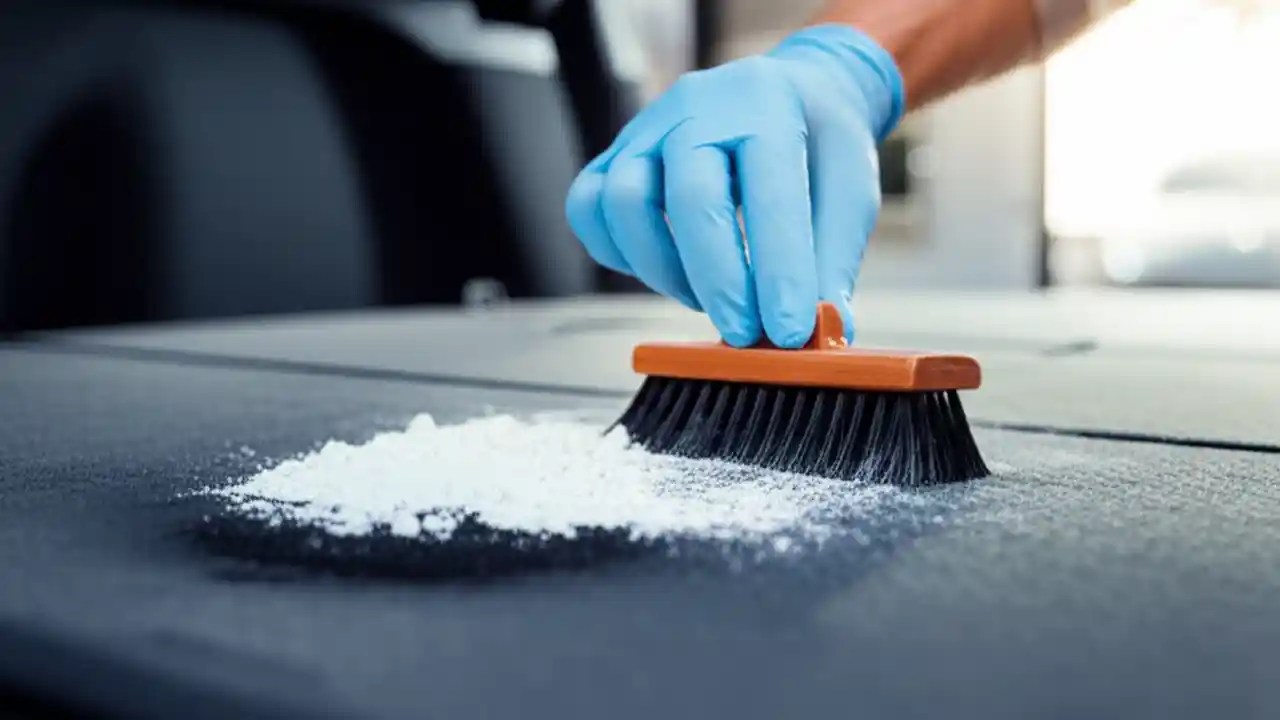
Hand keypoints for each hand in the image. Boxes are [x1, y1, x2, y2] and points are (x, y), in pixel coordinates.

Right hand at [565, 25, 903, 346]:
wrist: (788, 93)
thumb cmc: (818, 143)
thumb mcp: (849, 191)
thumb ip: (832, 261)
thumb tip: (824, 330)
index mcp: (767, 105)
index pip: (769, 193)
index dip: (779, 271)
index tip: (791, 332)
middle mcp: (698, 108)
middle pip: (689, 197)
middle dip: (718, 281)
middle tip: (745, 333)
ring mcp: (647, 129)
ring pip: (623, 202)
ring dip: (663, 269)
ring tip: (705, 299)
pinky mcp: (615, 155)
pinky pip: (589, 208)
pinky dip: (619, 254)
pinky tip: (666, 272)